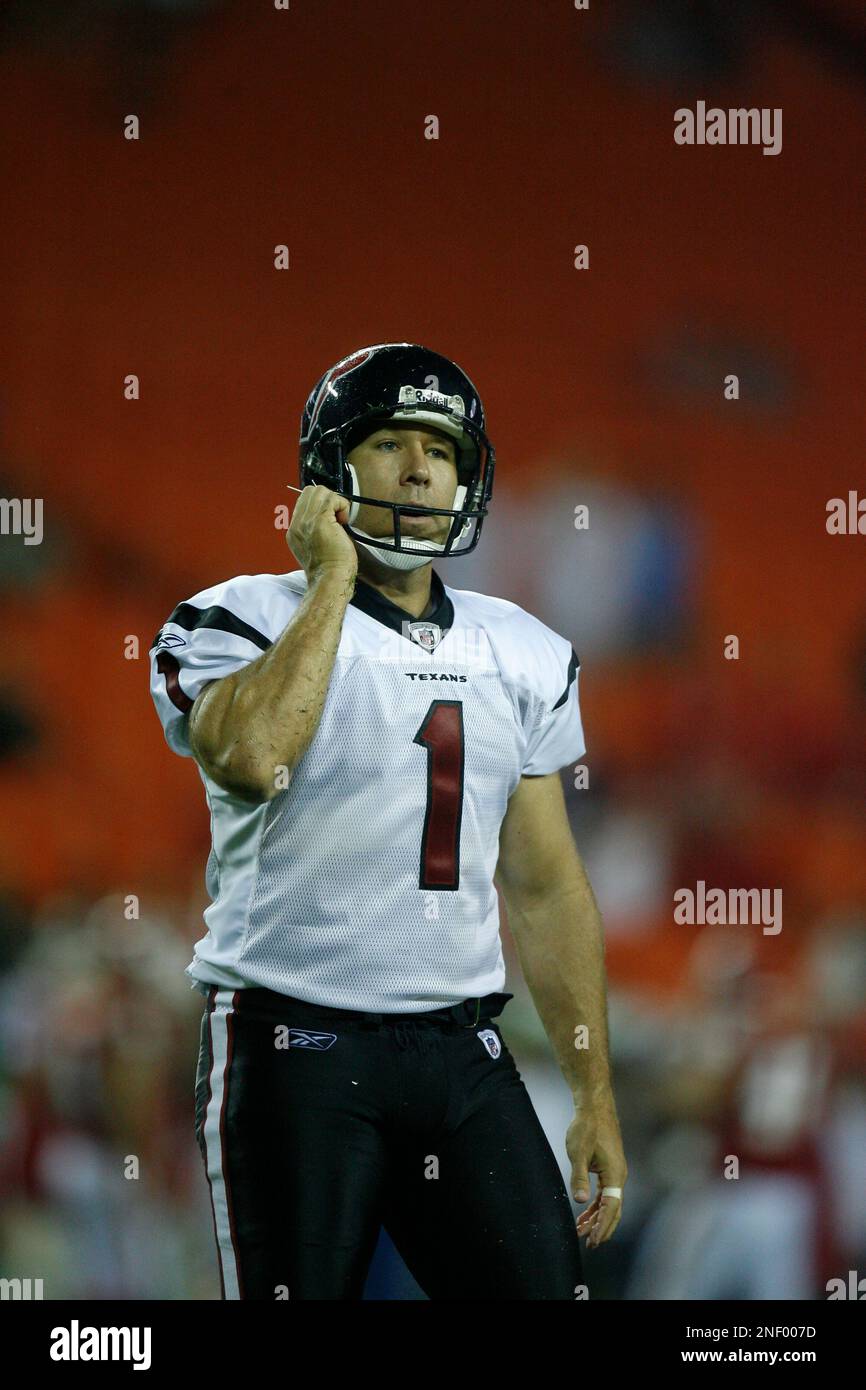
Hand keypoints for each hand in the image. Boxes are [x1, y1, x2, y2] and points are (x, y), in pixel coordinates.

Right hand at [288, 484, 357, 581]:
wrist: (331, 580)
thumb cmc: (331, 570)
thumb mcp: (316, 549)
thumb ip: (315, 532)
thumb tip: (331, 515)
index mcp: (294, 532)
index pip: (304, 502)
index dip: (321, 505)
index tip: (333, 520)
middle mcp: (297, 525)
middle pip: (310, 491)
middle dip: (328, 499)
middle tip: (337, 518)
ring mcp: (306, 522)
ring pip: (320, 491)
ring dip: (335, 502)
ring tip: (340, 521)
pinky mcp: (320, 521)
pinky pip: (332, 498)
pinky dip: (342, 506)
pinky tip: (344, 522)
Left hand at [567, 1087, 626, 1250]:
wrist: (594, 1105)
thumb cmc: (586, 1126)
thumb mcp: (578, 1152)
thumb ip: (579, 1177)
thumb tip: (580, 1201)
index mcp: (615, 1174)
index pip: (611, 1208)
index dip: (602, 1226)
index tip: (593, 1241)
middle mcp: (619, 1175)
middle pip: (614, 1209)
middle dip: (602, 1227)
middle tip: (590, 1244)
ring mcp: (615, 1171)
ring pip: (609, 1202)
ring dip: (597, 1217)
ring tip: (582, 1231)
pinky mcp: (609, 1167)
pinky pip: (605, 1192)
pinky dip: (596, 1204)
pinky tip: (585, 1212)